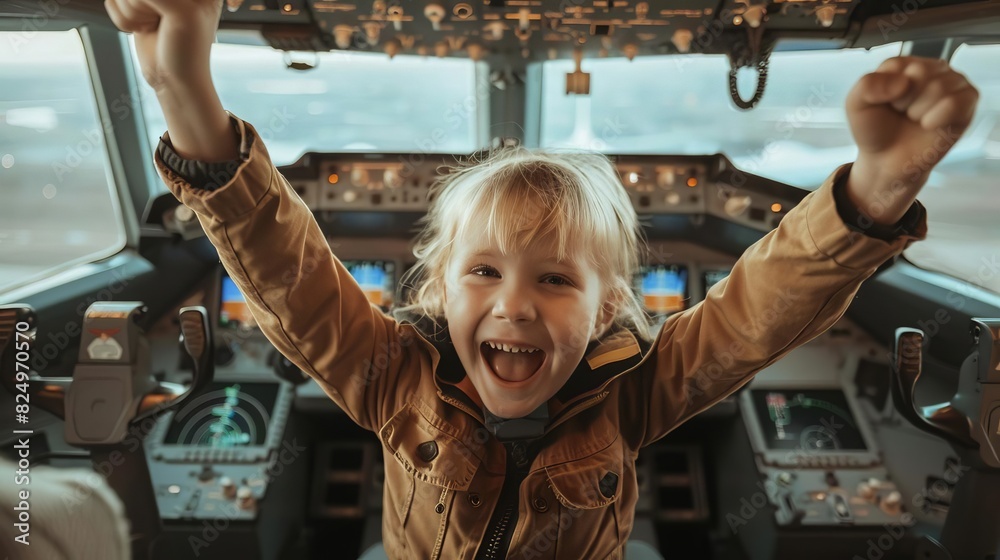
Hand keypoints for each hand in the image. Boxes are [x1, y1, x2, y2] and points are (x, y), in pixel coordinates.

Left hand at [105, 0, 236, 160]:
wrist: (177, 83)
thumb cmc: (162, 46)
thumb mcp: (147, 5)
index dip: (133, 3)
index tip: (147, 12)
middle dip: (128, 0)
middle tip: (145, 19)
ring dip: (126, 9)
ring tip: (148, 26)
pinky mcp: (184, 10)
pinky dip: (126, 16)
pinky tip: (144, 30)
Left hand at [844, 56, 978, 224]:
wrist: (887, 161)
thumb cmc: (875, 131)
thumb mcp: (856, 105)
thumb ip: (867, 85)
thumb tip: (904, 82)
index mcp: (903, 65)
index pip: (898, 65)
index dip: (887, 90)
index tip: (885, 105)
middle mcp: (930, 69)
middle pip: (921, 72)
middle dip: (904, 101)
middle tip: (902, 113)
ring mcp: (952, 83)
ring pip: (939, 86)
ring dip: (920, 111)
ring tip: (915, 119)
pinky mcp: (967, 100)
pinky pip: (959, 100)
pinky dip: (939, 116)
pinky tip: (929, 124)